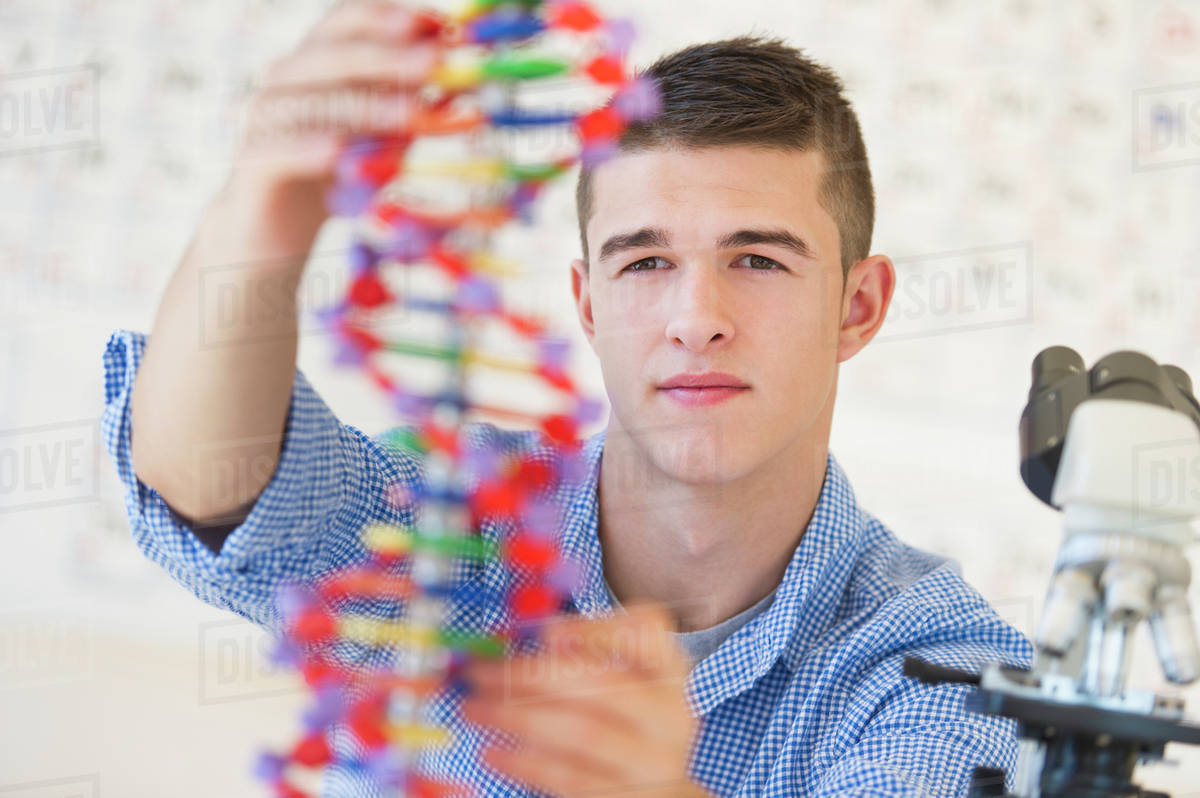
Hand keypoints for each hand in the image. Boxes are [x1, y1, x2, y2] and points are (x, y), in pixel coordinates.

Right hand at [226, 0, 442, 258]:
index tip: (439, 23)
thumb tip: (465, 77)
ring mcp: (265, 118)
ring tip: (410, 114)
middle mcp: (287, 79)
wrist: (272, 232)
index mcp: (318, 62)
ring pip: (310, 100)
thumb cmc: (335, 173)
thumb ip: (415, 104)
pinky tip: (337, 154)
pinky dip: (307, 149)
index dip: (390, 14)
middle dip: (387, 54)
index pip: (347, 20)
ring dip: (364, 105)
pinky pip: (277, 149)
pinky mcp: (252, 162)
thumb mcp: (385, 134)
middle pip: (332, 51)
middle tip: (433, 61)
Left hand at [459, 602, 712, 797]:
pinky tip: (492, 751)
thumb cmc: (626, 718)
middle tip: (480, 672)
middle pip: (604, 685)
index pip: (648, 633)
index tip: (546, 631)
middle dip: (532, 675)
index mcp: (669, 670)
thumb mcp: (622, 677)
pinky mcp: (626, 796)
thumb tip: (525, 635)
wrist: (658, 786)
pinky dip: (526, 763)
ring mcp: (653, 761)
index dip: (598, 628)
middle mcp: (670, 713)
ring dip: (518, 718)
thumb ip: (583, 651)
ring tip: (474, 708)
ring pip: (582, 733)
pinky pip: (570, 778)